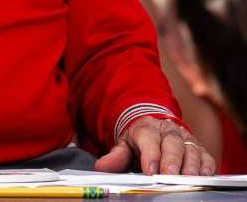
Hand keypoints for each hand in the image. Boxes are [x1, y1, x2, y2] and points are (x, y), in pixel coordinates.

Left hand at [94, 116, 215, 175]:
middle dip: (171, 161)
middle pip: (172, 145)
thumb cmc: (140, 141)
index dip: (150, 155)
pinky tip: (204, 176)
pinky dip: (207, 167)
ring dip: (191, 165)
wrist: (156, 128)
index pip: (149, 140)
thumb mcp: (125, 145)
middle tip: (170, 176)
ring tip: (189, 178)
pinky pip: (206, 157)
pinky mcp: (200, 149)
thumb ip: (116, 156)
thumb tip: (101, 167)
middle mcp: (169, 132)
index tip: (149, 171)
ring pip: (191, 150)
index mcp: (147, 129)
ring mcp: (186, 140)